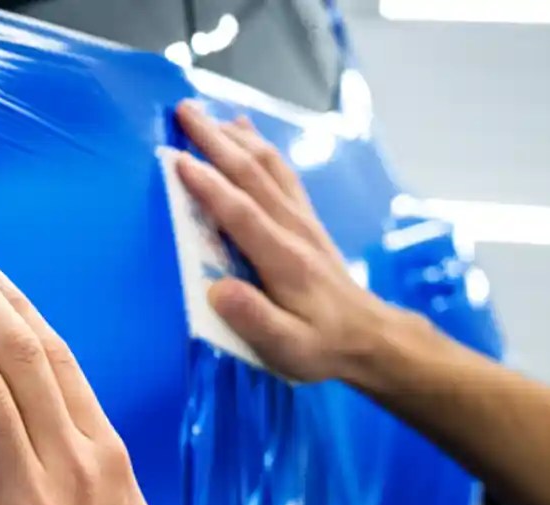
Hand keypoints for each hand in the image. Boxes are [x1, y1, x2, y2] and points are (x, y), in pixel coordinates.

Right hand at [175, 100, 415, 383]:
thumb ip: (253, 318)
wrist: (370, 338)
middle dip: (216, 141)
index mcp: (283, 260)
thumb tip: (217, 289)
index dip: (210, 187)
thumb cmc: (321, 346)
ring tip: (206, 114)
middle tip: (183, 111)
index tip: (178, 160)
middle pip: (252, 175)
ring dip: (235, 137)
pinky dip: (259, 146)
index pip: (241, 213)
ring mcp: (302, 220)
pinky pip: (281, 172)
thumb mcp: (288, 347)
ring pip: (268, 167)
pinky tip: (245, 131)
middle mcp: (293, 230)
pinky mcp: (305, 220)